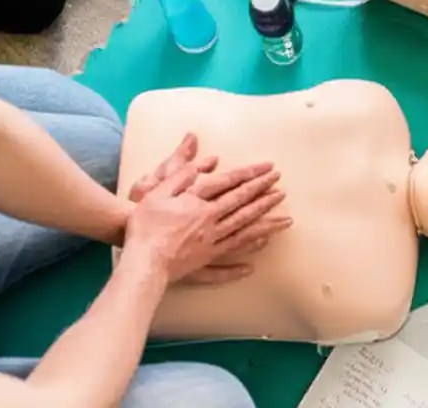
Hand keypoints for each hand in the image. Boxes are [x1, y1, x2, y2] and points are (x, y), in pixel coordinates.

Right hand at [124, 134, 291, 284]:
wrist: (141, 259)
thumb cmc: (146, 224)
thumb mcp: (159, 190)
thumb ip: (183, 173)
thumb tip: (208, 161)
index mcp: (201, 203)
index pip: (232, 184)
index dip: (252, 175)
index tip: (269, 168)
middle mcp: (211, 223)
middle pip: (243, 206)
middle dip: (264, 195)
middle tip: (283, 188)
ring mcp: (210, 244)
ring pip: (244, 232)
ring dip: (266, 225)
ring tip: (286, 221)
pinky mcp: (203, 261)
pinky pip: (227, 261)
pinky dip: (241, 262)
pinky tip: (252, 266)